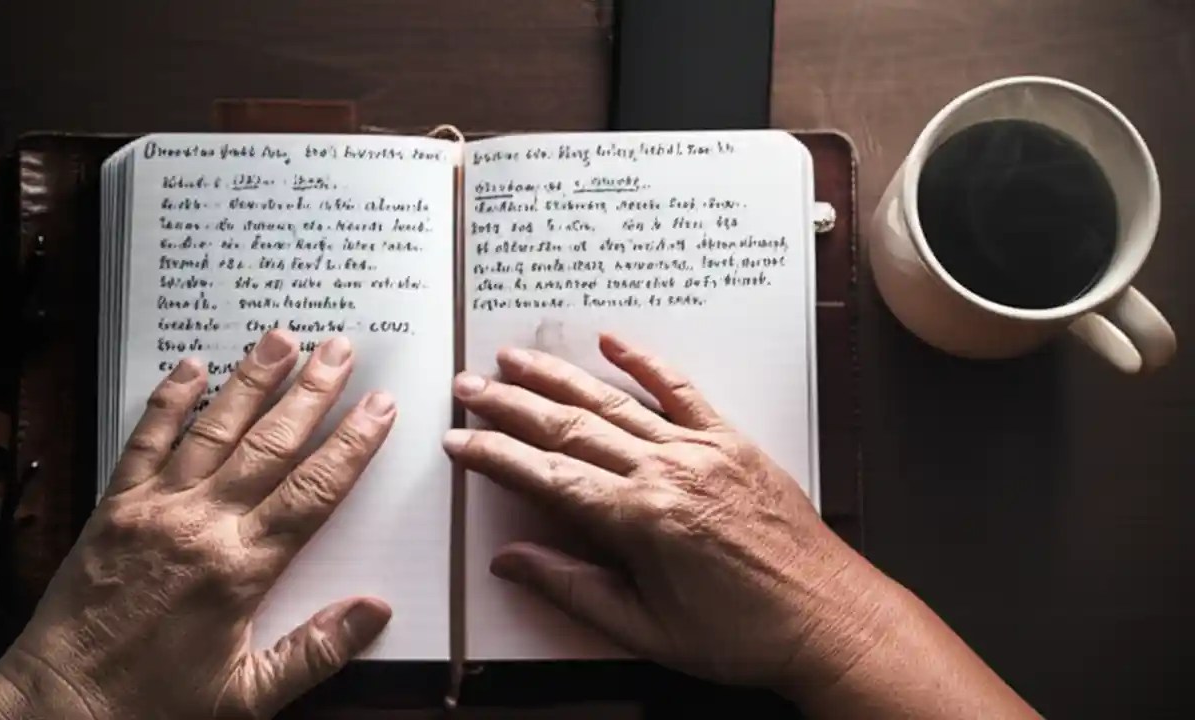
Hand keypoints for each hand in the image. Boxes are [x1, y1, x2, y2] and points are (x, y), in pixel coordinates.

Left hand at [0, 330, 396, 719]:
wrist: (60, 708)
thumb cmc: (155, 707)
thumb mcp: (249, 699)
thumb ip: (315, 653)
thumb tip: (375, 609)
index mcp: (241, 569)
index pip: (314, 492)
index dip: (352, 445)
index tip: (380, 406)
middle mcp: (201, 525)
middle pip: (270, 445)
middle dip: (312, 393)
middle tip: (341, 348)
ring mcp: (154, 509)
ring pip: (214, 431)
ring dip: (252, 381)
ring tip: (282, 337)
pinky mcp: (115, 508)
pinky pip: (145, 442)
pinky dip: (169, 402)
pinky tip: (190, 367)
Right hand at [442, 333, 888, 697]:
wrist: (830, 619)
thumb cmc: (741, 636)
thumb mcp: (646, 629)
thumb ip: (572, 588)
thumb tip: (509, 559)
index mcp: (641, 519)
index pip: (548, 476)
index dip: (496, 457)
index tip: (458, 441)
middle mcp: (668, 471)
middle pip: (572, 426)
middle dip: (512, 405)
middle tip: (467, 386)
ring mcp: (702, 449)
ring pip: (616, 402)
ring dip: (559, 377)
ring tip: (515, 357)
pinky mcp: (732, 441)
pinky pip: (683, 391)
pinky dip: (646, 363)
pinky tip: (611, 342)